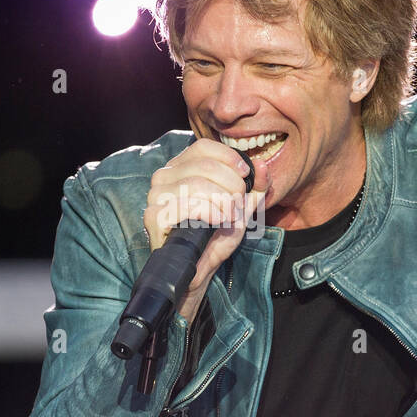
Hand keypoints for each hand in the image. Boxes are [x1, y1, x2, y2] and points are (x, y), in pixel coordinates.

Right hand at [143, 138, 270, 320]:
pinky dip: (211, 212)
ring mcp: (155, 196)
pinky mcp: (154, 216)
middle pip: (205, 166)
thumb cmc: (216, 234)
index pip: (203, 147)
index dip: (229, 158)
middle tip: (238, 204)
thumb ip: (255, 186)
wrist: (200, 268)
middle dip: (231, 185)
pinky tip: (218, 222)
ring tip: (229, 215)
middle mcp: (163, 177)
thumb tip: (262, 164)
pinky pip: (188, 205)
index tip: (245, 174)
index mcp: (180, 167)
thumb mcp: (242, 207)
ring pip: (197, 184)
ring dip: (223, 201)